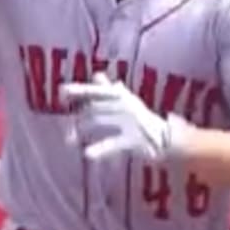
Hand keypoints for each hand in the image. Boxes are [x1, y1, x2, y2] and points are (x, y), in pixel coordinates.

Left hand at [60, 73, 192, 162]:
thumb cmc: (143, 119)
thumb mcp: (127, 101)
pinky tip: (87, 155)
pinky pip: (113, 144)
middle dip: (78, 119)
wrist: (168, 138)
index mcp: (121, 96)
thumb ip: (110, 89)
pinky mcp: (134, 140)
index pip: (96, 90)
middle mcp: (124, 105)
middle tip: (68, 133)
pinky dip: (99, 150)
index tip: (61, 91)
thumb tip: (97, 74)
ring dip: (81, 131)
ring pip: (98, 122)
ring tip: (69, 141)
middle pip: (94, 108)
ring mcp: (130, 121)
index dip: (79, 90)